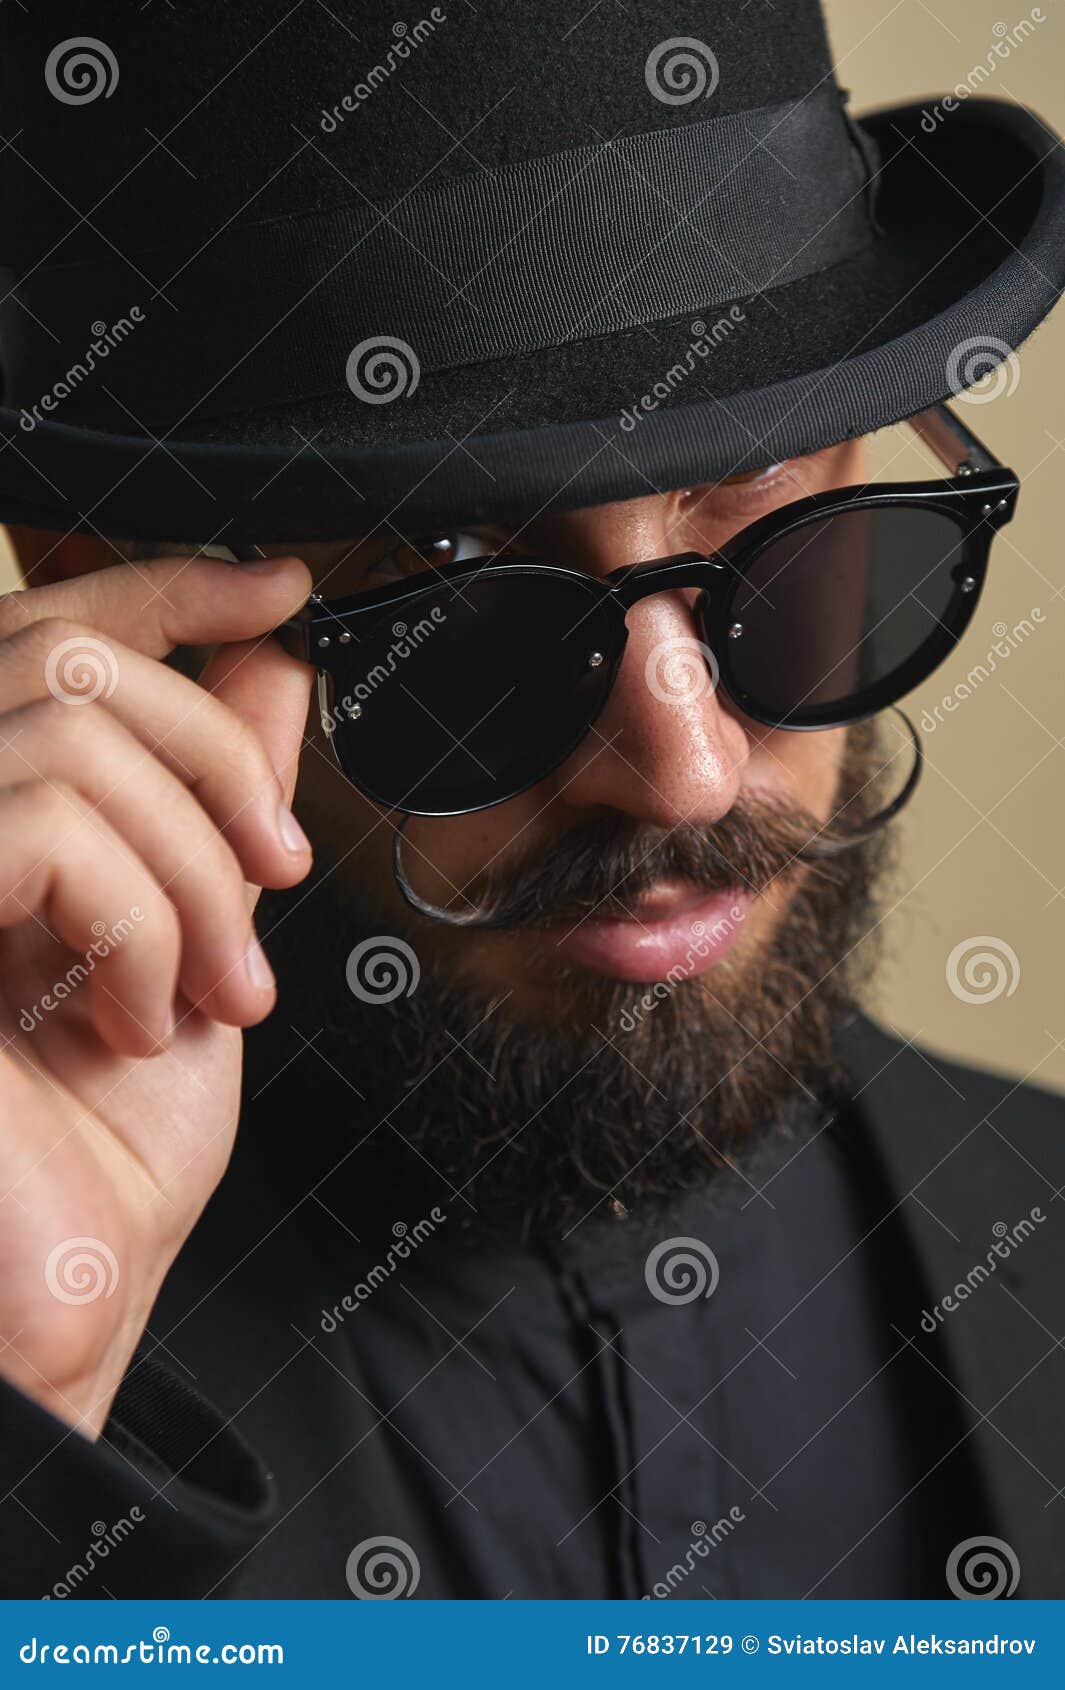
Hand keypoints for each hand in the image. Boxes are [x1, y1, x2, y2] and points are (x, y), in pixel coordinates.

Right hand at [0, 551, 312, 1435]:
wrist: (55, 1294)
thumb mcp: (192, 939)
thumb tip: (265, 667)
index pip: (52, 637)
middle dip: (213, 759)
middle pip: (66, 662)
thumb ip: (213, 800)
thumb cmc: (103, 1152)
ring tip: (216, 987)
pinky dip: (140, 919)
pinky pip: (50, 828)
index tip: (275, 587)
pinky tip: (137, 1016)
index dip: (165, 587)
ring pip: (71, 741)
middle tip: (274, 875)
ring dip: (192, 867)